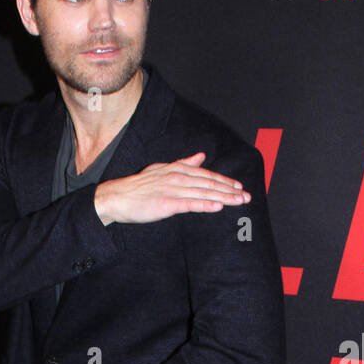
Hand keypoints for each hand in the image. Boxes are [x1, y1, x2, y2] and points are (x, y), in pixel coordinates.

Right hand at [93, 152, 249, 225]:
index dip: (224, 180)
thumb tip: (201, 156)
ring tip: (239, 202)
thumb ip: (184, 163)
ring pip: (203, 193)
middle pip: (209, 184)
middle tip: (247, 196)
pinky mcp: (166, 204)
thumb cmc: (139, 187)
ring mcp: (172, 190)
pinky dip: (205, 204)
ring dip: (223, 197)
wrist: (117, 197)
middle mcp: (177, 177)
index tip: (239, 186)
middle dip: (229, 190)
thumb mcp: (162, 169)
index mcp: (177, 169)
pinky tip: (217, 207)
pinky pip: (189, 204)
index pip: (206, 175)